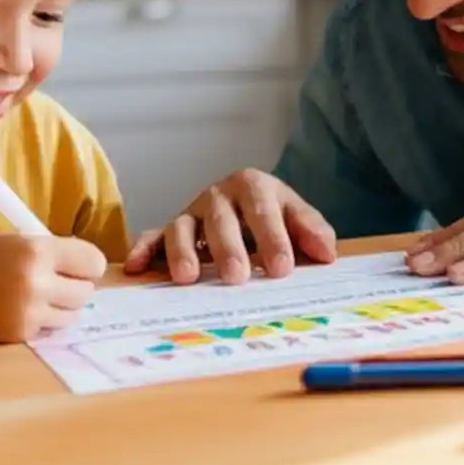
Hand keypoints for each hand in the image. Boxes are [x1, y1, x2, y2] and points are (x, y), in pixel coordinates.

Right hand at [0, 233, 106, 341]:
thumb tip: (90, 267)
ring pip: (71, 315)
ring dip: (60, 308)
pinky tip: (16, 311)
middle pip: (86, 292)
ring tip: (34, 297)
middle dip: (74, 287)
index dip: (87, 266)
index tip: (77, 267)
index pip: (93, 262)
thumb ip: (50, 253)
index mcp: (36, 250)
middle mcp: (36, 281)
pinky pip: (48, 330)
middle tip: (54, 283)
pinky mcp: (17, 335)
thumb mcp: (13, 242)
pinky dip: (39, 323)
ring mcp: (27, 311)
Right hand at [123, 169, 336, 284]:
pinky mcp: (170, 228)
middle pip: (222, 220)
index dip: (273, 239)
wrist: (247, 206)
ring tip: (189, 278)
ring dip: (183, 251)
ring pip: (183, 227)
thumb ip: (313, 233)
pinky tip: (136, 267)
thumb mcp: (297, 218)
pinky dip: (143, 249)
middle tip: (237, 276)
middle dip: (229, 248)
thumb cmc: (275, 218)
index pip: (264, 211)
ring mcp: (192, 211)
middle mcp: (219, 195)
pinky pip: (153, 236)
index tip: (282, 268)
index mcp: (255, 187)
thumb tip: (327, 254)